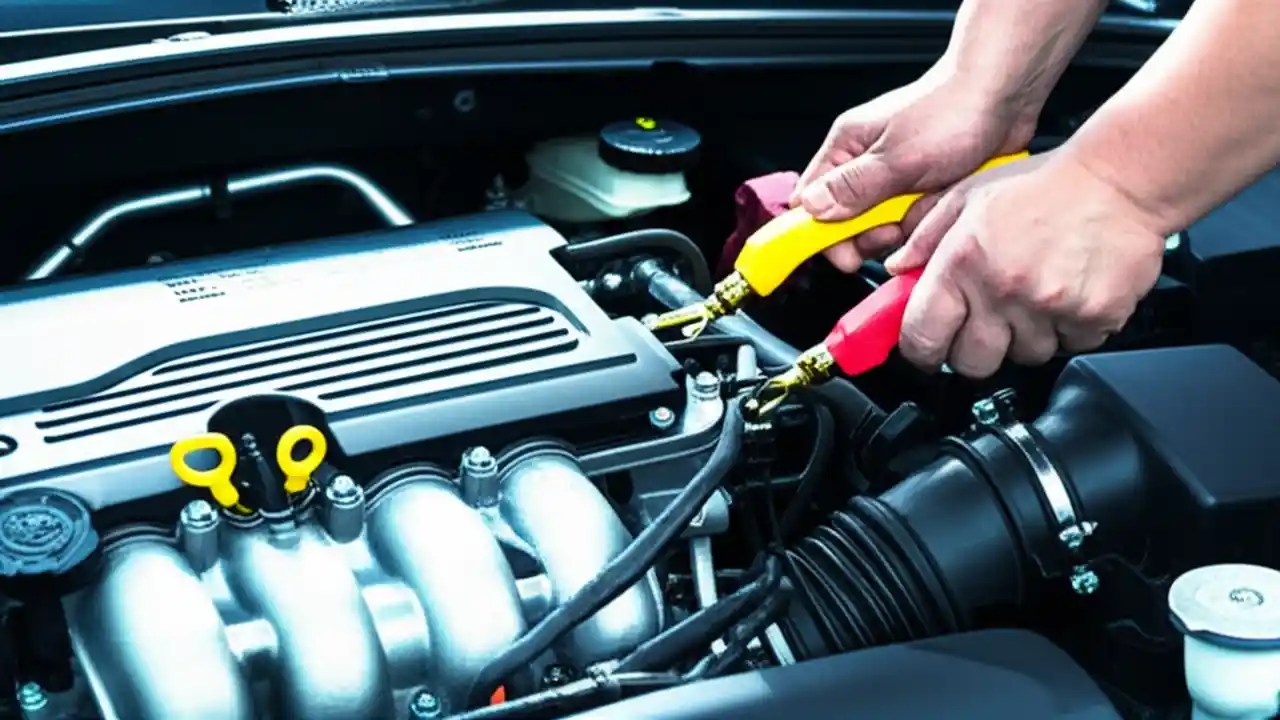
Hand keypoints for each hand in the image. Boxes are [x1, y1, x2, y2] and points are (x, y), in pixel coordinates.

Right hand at [791, 68, 1037, 271]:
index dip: (822, 233)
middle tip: (896, 226)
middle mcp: (866, 163)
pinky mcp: (922, 187)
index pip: (811, 203)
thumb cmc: (953, 110)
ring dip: (910, 223)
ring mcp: (895, 177)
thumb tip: (811, 208)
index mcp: (846, 148)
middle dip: (876, 232)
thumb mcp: (898, 158)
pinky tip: (945, 198)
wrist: (1004, 94)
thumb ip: (852, 187)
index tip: (845, 253)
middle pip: (849, 223)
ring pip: (887, 226)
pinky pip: (917, 219)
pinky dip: (932, 216)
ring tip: (930, 200)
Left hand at [882, 151, 1167, 377]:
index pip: (922, 338)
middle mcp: (1004, 290)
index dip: (920, 349)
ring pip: (1024, 357)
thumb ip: (924, 237)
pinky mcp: (1095, 317)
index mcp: (963, 263)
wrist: (1122, 177)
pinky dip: (1068, 329)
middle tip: (984, 321)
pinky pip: (1071, 346)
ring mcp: (1051, 308)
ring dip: (1024, 337)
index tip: (927, 347)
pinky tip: (1067, 294)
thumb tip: (897, 270)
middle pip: (972, 364)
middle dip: (972, 349)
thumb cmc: (1045, 184)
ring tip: (1034, 295)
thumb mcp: (967, 197)